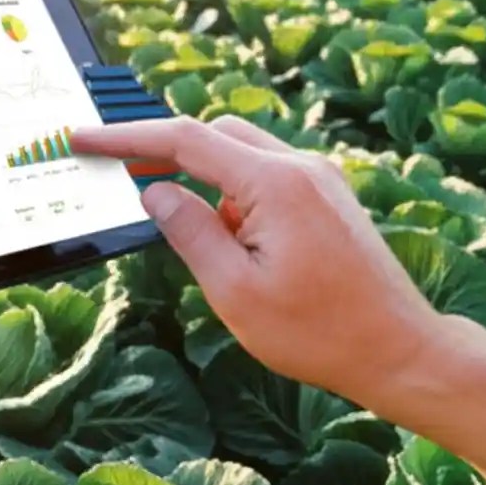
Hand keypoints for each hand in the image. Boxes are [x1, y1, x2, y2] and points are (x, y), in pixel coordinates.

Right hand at [72, 116, 444, 399]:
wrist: (400, 351)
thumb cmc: (320, 332)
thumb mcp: (234, 290)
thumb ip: (188, 231)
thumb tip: (155, 191)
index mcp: (276, 183)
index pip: (184, 140)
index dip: (126, 138)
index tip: (85, 139)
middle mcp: (301, 167)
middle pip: (214, 134)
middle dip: (162, 149)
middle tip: (118, 172)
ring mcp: (319, 179)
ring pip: (241, 153)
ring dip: (200, 174)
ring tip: (173, 217)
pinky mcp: (327, 196)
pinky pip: (266, 174)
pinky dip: (232, 191)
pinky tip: (224, 234)